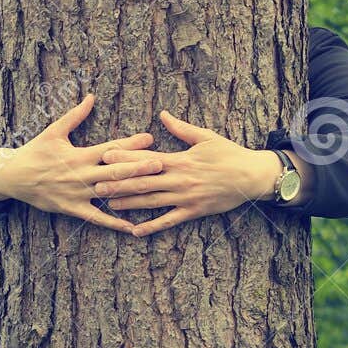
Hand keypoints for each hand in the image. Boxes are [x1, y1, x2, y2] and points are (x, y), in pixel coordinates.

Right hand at [0, 93, 161, 230]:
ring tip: (154, 191)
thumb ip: (75, 115)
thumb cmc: (35, 151)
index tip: (149, 138)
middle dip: (139, 167)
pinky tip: (133, 226)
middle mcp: (81, 175)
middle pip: (115, 171)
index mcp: (79, 154)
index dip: (130, 143)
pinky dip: (115, 223)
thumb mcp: (54, 131)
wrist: (12, 176)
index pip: (109, 148)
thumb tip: (91, 97)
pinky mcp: (72, 209)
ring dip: (132, 193)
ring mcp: (77, 194)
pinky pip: (97, 218)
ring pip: (109, 194)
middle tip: (162, 164)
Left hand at [100, 111, 296, 234]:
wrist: (251, 176)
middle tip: (96, 185)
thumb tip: (163, 115)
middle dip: (118, 183)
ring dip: (129, 203)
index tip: (104, 157)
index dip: (124, 157)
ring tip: (108, 205)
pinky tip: (135, 231)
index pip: (146, 158)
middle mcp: (179, 179)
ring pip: (151, 201)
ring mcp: (185, 197)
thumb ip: (181, 129)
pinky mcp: (193, 211)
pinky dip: (152, 227)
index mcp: (179, 159)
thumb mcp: (206, 136)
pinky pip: (169, 221)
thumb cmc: (229, 154)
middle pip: (143, 181)